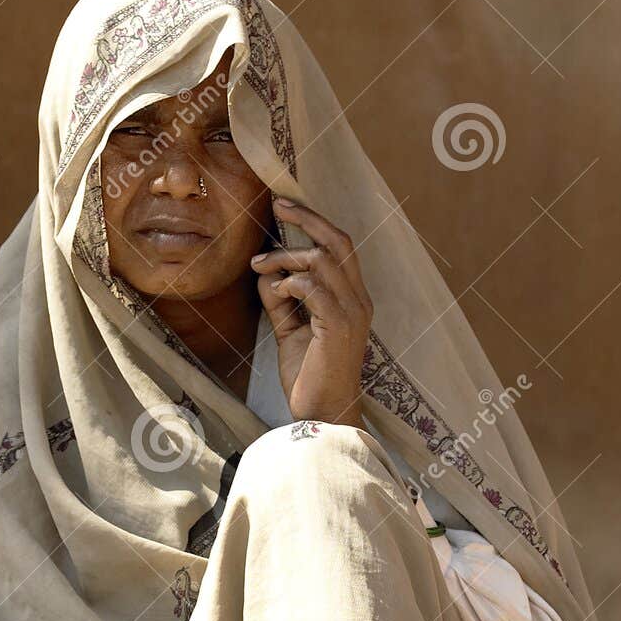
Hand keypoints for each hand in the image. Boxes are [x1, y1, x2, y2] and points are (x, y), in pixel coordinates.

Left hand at [251, 197, 372, 425]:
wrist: (321, 413)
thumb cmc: (309, 375)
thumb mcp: (291, 331)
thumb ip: (282, 302)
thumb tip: (265, 275)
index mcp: (352, 298)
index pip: (340, 247)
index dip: (315, 223)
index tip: (286, 208)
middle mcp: (358, 300)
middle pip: (339, 241)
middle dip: (307, 218)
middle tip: (276, 207)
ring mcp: (352, 312)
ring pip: (323, 260)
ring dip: (286, 257)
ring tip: (261, 266)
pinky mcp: (338, 326)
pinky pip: (314, 287)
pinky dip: (290, 282)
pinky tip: (276, 292)